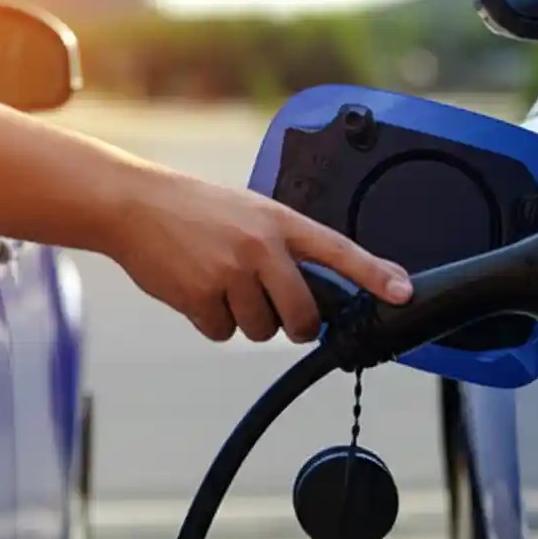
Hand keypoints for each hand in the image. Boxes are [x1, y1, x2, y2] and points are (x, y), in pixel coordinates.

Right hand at [106, 169, 410, 342]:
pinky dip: (211, 320)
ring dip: (244, 319)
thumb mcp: (249, 213)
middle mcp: (260, 246)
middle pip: (302, 315)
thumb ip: (282, 247)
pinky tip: (196, 289)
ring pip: (260, 329)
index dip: (374, 274)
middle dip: (297, 326)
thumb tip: (312, 298)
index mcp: (279, 221)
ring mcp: (230, 273)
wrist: (134, 205)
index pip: (339, 250)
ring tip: (219, 282)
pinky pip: (222, 333)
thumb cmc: (196, 211)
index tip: (403, 293)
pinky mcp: (200, 296)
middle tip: (281, 314)